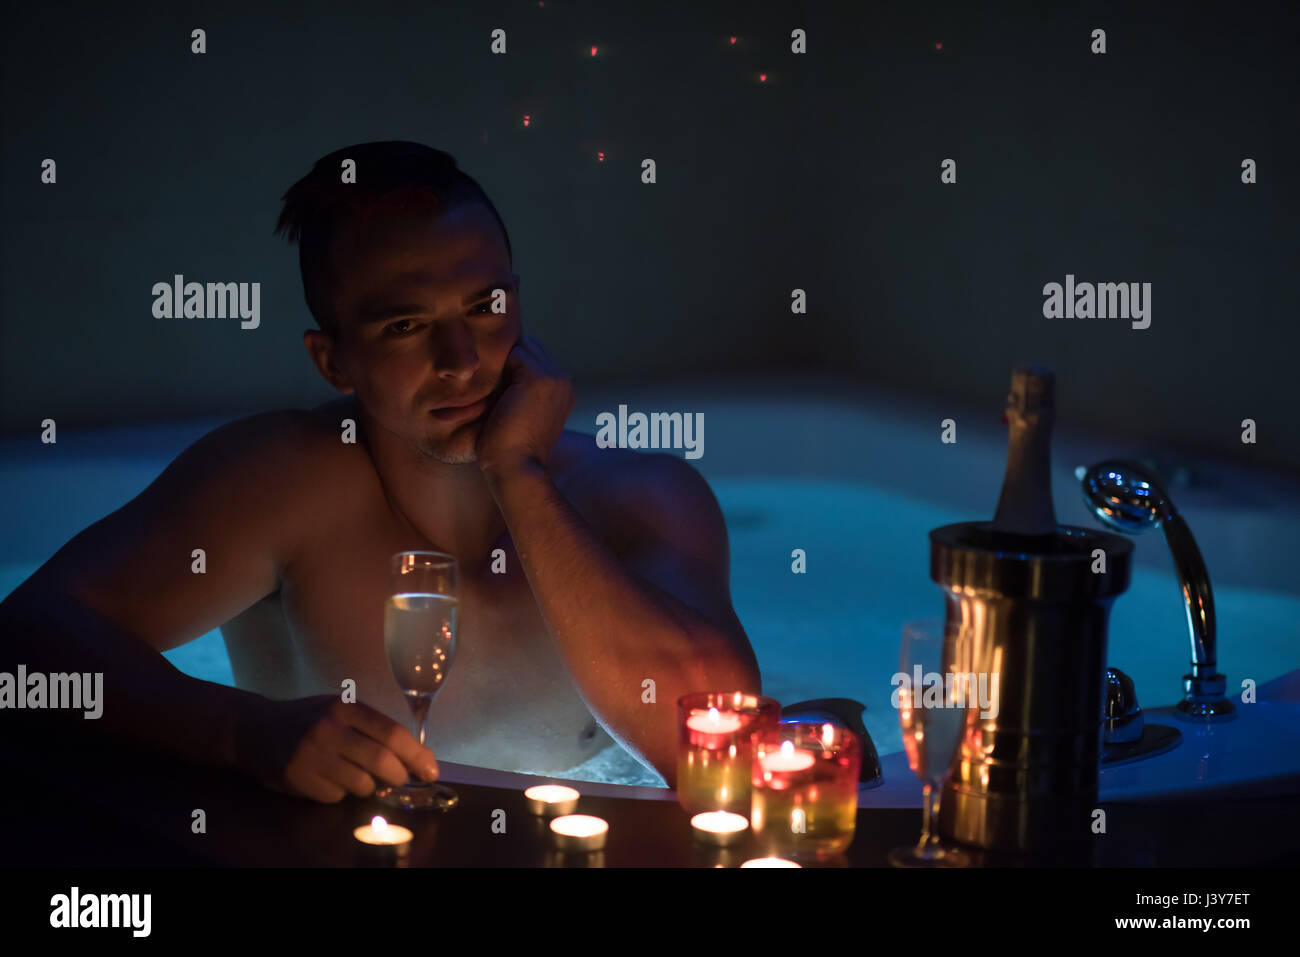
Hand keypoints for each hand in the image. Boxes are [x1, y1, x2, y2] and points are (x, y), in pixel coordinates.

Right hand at [234, 694, 439, 802]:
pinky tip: (327, 778)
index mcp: (346, 707)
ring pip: (361, 784)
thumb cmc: (309, 719)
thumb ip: (374, 728)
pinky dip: (340, 792)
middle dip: (399, 776)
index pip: (392, 733)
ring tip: (352, 772)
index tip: (430, 770)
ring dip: (367, 786)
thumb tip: (416, 756)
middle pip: (381, 761)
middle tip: (400, 780)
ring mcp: (311, 754)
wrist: (256, 727)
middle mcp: (329, 728)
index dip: (416, 755)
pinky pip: (336, 796)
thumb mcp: (340, 710)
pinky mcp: (297, 777)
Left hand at [476, 334, 574, 477]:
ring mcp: (555, 377)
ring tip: (494, 394)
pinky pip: (512, 354)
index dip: (513, 367)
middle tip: (495, 390)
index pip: (535, 357)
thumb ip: (517, 391)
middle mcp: (565, 381)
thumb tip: (496, 371)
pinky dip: (499, 370)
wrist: (516, 470)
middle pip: (530, 347)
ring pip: (521, 348)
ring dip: (504, 365)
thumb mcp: (519, 416)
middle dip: (510, 361)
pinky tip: (495, 395)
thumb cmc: (509, 451)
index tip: (499, 391)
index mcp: (563, 391)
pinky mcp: (539, 377)